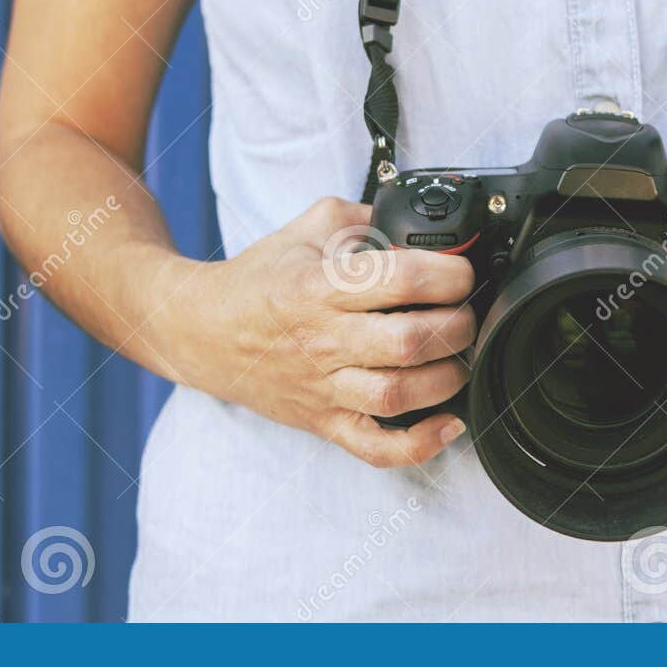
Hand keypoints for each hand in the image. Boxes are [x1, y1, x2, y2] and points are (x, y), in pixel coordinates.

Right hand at [154, 197, 476, 466]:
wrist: (200, 330)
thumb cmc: (257, 280)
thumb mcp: (306, 229)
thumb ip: (362, 219)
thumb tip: (411, 221)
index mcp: (319, 286)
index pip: (397, 280)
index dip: (446, 274)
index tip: (461, 271)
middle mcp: (322, 339)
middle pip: (407, 341)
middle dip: (456, 326)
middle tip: (467, 313)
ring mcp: (322, 386)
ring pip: (397, 395)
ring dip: (446, 378)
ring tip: (458, 356)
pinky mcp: (323, 421)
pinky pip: (376, 448)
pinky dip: (420, 445)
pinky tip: (447, 423)